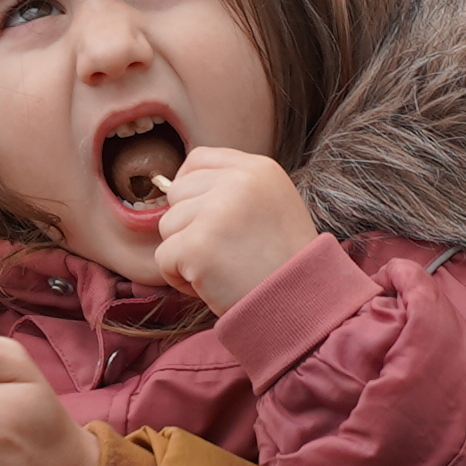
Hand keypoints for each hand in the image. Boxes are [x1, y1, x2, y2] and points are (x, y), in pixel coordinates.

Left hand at [139, 144, 320, 311]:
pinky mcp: (197, 246)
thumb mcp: (272, 205)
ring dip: (185, 253)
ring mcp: (216, 212)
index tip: (209, 218)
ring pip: (167, 225)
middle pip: (177, 192)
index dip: (193, 190)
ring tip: (223, 269)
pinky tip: (212, 285)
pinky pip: (163, 258)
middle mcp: (238, 182)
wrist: (302, 306)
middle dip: (189, 225)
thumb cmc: (283, 263)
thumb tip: (173, 186)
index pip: (198, 159)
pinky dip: (180, 279)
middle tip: (225, 252)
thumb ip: (232, 189)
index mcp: (258, 168)